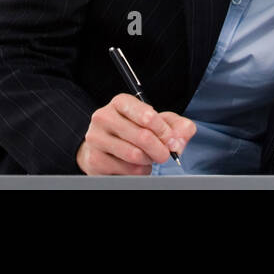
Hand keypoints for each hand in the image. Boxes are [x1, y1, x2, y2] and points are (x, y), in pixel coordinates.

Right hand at [76, 94, 194, 175]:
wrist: (106, 148)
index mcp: (121, 102)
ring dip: (148, 161)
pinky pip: (127, 171)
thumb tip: (178, 140)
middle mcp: (104, 116)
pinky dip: (138, 171)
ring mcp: (96, 138)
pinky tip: (134, 165)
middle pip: (143, 137)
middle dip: (160, 150)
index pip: (148, 115)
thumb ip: (176, 126)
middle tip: (164, 154)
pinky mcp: (95, 159)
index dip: (165, 131)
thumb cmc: (135, 132)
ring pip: (135, 155)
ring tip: (147, 157)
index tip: (171, 140)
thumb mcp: (158, 123)